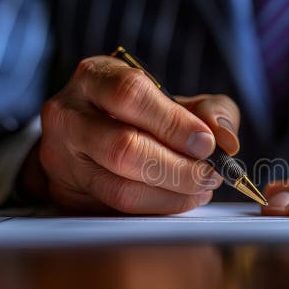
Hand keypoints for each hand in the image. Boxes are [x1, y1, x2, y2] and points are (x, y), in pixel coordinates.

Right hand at [20, 56, 240, 213]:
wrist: (84, 140)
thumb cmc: (137, 114)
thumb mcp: (176, 100)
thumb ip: (209, 112)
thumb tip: (227, 140)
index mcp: (95, 77)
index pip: (130, 94)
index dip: (173, 122)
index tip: (206, 143)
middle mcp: (69, 114)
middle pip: (123, 147)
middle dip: (178, 168)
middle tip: (210, 174)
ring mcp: (61, 157)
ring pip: (119, 188)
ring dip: (172, 195)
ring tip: (201, 188)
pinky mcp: (66, 194)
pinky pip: (118, 211)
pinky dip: (158, 208)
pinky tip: (180, 199)